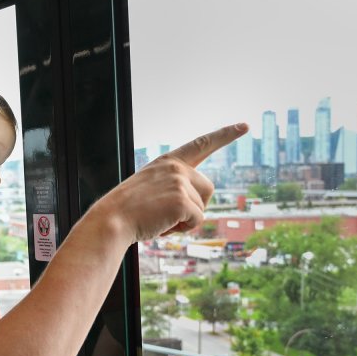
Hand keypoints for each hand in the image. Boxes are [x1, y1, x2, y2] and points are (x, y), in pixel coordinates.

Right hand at [93, 123, 247, 242]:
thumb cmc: (129, 211)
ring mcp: (180, 182)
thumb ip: (174, 188)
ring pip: (202, 207)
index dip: (224, 135)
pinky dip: (183, 229)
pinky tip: (163, 226)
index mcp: (168, 162)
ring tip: (160, 219)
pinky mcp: (182, 200)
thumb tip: (197, 209)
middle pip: (208, 188)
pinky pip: (197, 220)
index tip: (244, 126)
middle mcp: (177, 168)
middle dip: (195, 206)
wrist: (112, 221)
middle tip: (168, 214)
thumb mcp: (151, 189)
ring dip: (186, 219)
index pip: (201, 144)